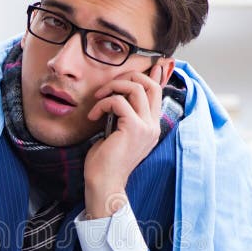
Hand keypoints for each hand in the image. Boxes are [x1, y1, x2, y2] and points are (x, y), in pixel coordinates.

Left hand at [83, 64, 164, 217]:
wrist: (104, 183)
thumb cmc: (105, 162)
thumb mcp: (116, 133)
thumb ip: (122, 116)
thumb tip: (117, 99)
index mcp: (151, 127)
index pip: (157, 93)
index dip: (151, 76)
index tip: (142, 67)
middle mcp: (153, 125)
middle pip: (150, 85)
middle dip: (127, 77)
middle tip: (108, 86)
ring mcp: (146, 127)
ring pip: (136, 88)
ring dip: (112, 88)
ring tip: (98, 100)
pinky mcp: (134, 128)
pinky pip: (119, 102)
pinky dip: (103, 104)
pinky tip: (93, 116)